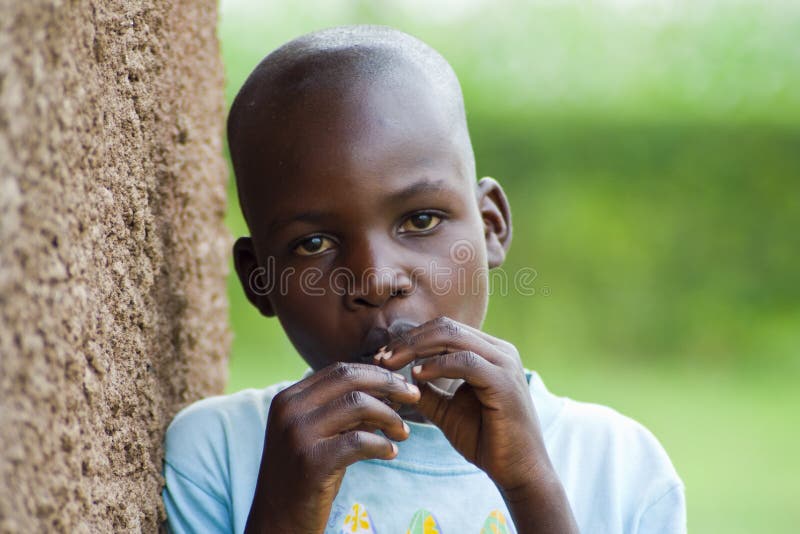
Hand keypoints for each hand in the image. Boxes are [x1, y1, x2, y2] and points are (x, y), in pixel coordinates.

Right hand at [245, 362, 420, 533]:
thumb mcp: (320, 434)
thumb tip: (390, 388)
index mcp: (289, 398)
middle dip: (389, 384)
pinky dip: (382, 445)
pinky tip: (390, 454)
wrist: (279, 521)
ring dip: (389, 416)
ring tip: (403, 432)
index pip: (340, 370)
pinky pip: (359, 441)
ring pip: (358, 405)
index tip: (402, 384)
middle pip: (350, 379)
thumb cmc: (306, 476)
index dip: (376, 373)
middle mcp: (290, 410)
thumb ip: (345, 411)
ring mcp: (297, 435)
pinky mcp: (311, 462)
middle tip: (414, 396)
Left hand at [376, 316, 577, 532]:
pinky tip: (417, 375)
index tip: (383, 356)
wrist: (518, 471)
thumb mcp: (447, 410)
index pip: (445, 329)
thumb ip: (427, 390)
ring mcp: (504, 363)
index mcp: (489, 352)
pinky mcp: (504, 382)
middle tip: (381, 357)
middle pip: (446, 327)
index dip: (411, 338)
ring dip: (416, 348)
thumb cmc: (485, 440)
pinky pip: (465, 361)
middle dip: (408, 340)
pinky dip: (437, 365)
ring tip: (391, 364)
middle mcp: (500, 350)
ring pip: (453, 337)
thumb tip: (398, 375)